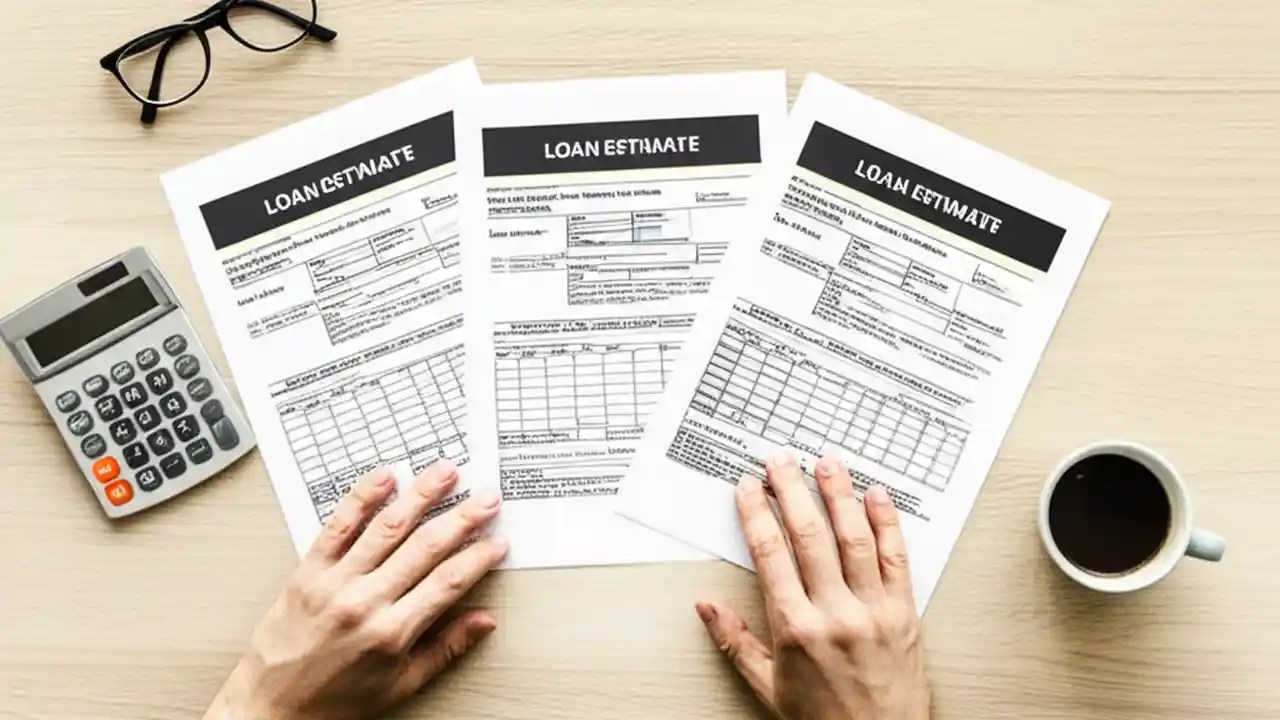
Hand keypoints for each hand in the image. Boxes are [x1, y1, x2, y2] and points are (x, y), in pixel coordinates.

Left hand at [204, 461, 506, 719]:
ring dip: (421, 495)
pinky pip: (338, 526)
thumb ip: (445, 649)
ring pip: (387, 527)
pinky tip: (384, 478)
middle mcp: (364, 603)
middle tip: (486, 498)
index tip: (497, 541)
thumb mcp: (400, 685)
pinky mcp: (308, 571)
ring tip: (444, 473)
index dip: (478, 557)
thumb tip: (482, 623)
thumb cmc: (333, 700)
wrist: (270, 707)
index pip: (448, 582)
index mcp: (391, 633)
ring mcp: (334, 582)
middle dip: (462, 518)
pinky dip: (362, 498)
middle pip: (425, 547)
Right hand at [696, 452, 930, 719]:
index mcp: (796, 629)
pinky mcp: (905, 614)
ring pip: (854, 539)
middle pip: (810, 537)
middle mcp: (835, 614)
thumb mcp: (768, 688)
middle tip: (781, 459)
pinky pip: (897, 559)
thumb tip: (706, 606)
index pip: (771, 556)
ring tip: (828, 462)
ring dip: (840, 495)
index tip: (747, 488)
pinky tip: (877, 496)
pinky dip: (887, 523)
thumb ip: (736, 642)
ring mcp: (873, 611)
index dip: (756, 515)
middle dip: (792, 491)